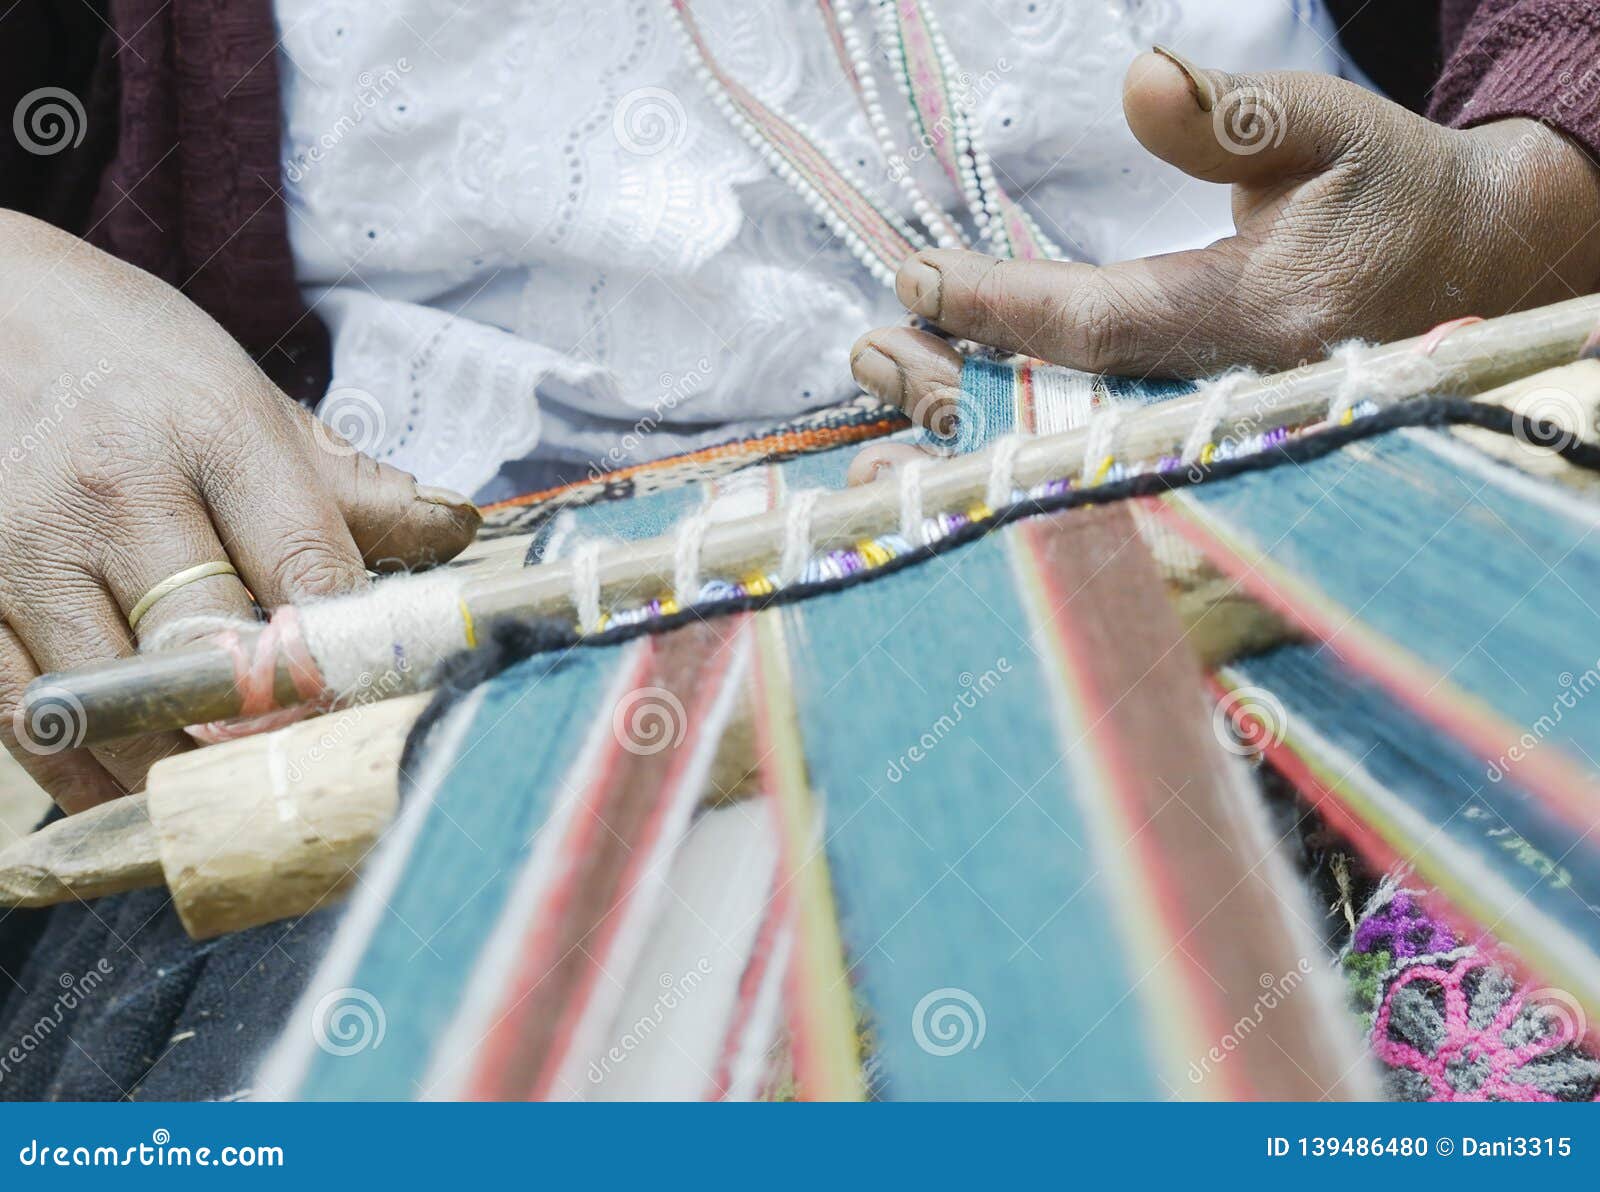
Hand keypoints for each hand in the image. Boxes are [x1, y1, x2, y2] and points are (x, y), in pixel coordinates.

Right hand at [0, 211, 479, 811]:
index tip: (374, 708)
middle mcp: (117, 491)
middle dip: (267, 723)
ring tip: (232, 796)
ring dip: (179, 767)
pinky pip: (21, 719)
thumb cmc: (136, 365)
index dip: (346, 658)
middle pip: (209, 647)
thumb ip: (351, 484)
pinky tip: (135, 788)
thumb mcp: (250, 399)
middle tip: (309, 768)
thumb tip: (456, 529)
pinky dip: (82, 773)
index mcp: (214, 433)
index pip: (305, 566)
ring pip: (113, 703)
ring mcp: (26, 545)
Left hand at [847, 50, 1599, 477]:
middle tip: (869, 356)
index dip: (1002, 307)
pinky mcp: (1197, 449)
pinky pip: (1086, 474)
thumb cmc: (1384, 190)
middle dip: (957, 392)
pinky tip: (937, 485)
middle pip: (1067, 413)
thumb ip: (1230, 116)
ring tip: (866, 458)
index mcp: (1260, 320)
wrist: (1460, 268)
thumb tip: (1137, 81)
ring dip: (967, 458)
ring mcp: (1214, 440)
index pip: (1106, 323)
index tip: (914, 279)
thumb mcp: (1325, 129)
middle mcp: (1229, 403)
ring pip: (1070, 464)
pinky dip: (1008, 484)